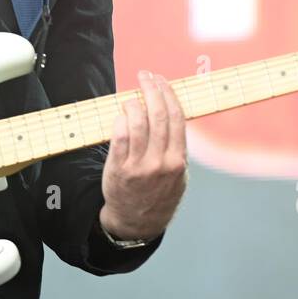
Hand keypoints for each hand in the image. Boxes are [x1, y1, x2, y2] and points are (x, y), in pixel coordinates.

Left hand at [100, 69, 188, 240]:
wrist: (137, 222)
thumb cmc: (159, 194)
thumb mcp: (179, 175)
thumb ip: (177, 147)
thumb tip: (171, 112)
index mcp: (178, 161)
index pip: (176, 118)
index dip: (168, 94)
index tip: (162, 80)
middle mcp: (160, 163)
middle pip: (158, 116)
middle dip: (151, 90)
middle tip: (145, 76)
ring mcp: (138, 167)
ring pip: (137, 124)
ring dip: (133, 104)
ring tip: (131, 98)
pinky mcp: (118, 170)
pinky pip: (119, 137)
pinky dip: (120, 121)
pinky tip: (120, 115)